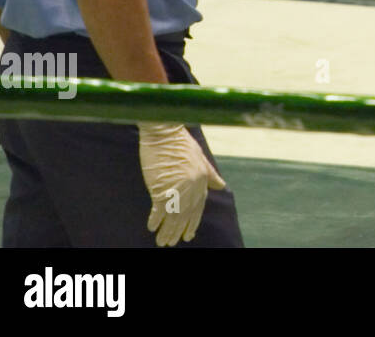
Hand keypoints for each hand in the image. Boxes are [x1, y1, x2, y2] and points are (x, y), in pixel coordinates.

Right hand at [138, 122, 226, 245]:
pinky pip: (159, 209)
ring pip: (174, 215)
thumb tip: (222, 186)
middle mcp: (193, 186)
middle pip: (186, 214)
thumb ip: (210, 174)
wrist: (164, 131)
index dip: (193, 221)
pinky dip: (156, 219)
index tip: (188, 233)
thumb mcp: (199, 157)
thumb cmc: (180, 142)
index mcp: (202, 179)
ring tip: (163, 242)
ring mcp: (178, 187)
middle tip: (173, 242)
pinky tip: (152, 228)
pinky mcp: (162, 187)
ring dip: (167, 230)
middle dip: (180, 230)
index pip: (199, 206)